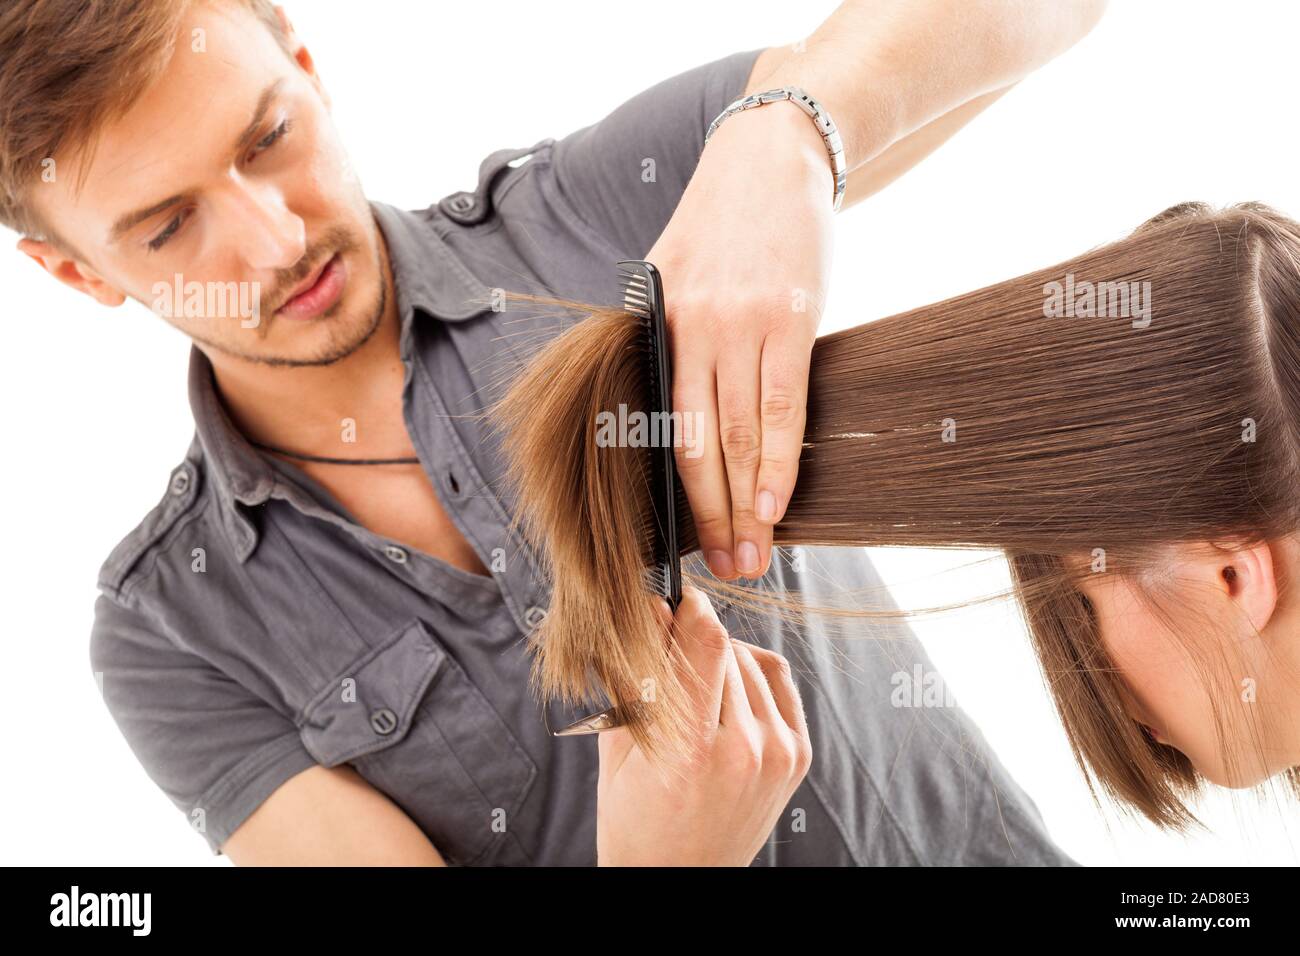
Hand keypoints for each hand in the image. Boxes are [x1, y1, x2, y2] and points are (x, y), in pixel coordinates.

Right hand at [595, 584, 812, 865]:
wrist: (679, 881)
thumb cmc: (636, 822)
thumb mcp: (619, 748)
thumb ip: (636, 675)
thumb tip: (652, 607)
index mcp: (691, 749)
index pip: (707, 642)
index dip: (691, 608)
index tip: (676, 599)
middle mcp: (743, 750)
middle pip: (727, 647)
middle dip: (696, 636)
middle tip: (670, 645)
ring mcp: (777, 755)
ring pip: (752, 660)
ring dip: (722, 655)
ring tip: (694, 680)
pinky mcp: (797, 757)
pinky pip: (778, 682)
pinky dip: (752, 672)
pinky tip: (726, 687)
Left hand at [646, 102, 834, 579]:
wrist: (771, 155)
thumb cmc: (724, 223)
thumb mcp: (673, 274)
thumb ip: (668, 340)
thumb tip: (669, 414)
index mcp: (656, 326)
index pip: (662, 430)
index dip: (676, 495)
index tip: (688, 541)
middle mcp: (688, 329)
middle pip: (697, 446)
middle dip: (711, 517)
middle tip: (729, 569)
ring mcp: (738, 324)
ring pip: (739, 436)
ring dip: (747, 506)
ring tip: (755, 555)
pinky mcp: (789, 316)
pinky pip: (781, 405)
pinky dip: (778, 462)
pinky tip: (777, 505)